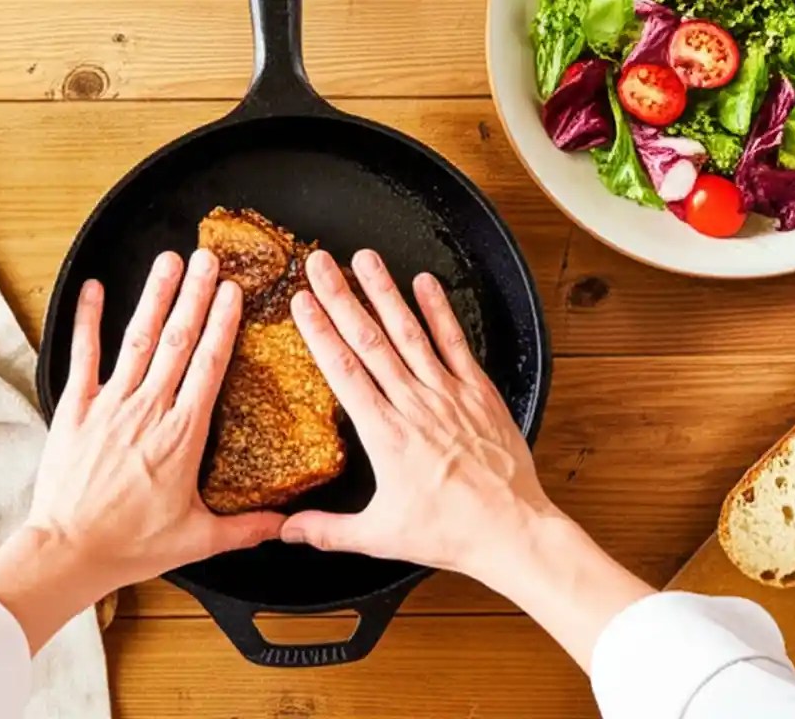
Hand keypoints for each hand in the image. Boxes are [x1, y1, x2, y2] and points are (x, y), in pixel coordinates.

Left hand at [0, 249, 283, 651]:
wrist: (69, 550)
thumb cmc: (132, 545)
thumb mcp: (198, 538)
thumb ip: (245, 527)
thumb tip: (285, 525)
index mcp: (183, 434)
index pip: (209, 366)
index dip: (222, 325)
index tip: (233, 293)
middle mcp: (148, 409)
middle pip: (178, 340)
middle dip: (195, 295)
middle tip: (208, 259)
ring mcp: (109, 405)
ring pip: (138, 339)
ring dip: (155, 297)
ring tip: (169, 261)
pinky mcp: (75, 409)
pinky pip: (83, 356)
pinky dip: (88, 321)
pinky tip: (95, 290)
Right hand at [281, 249, 652, 669]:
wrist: (512, 530)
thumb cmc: (447, 532)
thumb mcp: (379, 536)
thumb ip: (326, 530)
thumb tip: (282, 531)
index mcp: (384, 434)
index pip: (343, 370)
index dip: (319, 331)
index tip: (301, 300)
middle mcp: (414, 404)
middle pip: (370, 339)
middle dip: (341, 297)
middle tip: (320, 263)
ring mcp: (448, 394)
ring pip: (410, 332)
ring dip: (385, 292)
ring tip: (365, 258)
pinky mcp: (479, 392)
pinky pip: (455, 344)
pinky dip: (440, 311)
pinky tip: (425, 282)